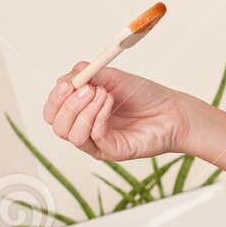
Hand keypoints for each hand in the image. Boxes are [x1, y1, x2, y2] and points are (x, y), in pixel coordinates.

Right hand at [41, 64, 191, 162]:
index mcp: (82, 111)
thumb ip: (87, 75)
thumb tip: (64, 79)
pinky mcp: (112, 151)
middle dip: (67, 105)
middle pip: (57, 125)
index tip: (66, 83)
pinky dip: (98, 117)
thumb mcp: (112, 77)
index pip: (53, 111)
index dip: (55, 98)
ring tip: (105, 94)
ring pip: (71, 134)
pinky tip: (111, 103)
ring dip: (84, 110)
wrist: (172, 110)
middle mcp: (86, 129)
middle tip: (86, 89)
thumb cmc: (145, 95)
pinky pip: (94, 137)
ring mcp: (98, 142)